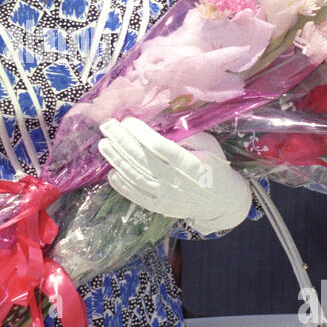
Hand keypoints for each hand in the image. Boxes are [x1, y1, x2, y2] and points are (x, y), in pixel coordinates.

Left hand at [98, 117, 251, 233]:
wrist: (222, 202)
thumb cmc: (214, 167)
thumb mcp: (208, 145)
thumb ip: (187, 135)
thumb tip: (161, 126)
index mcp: (189, 163)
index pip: (158, 146)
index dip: (140, 132)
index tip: (127, 120)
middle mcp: (175, 181)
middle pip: (142, 159)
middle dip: (121, 140)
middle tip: (106, 126)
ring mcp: (166, 196)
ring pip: (135, 177)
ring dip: (117, 160)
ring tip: (104, 144)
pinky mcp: (160, 207)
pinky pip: (137, 196)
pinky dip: (122, 185)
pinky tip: (111, 172)